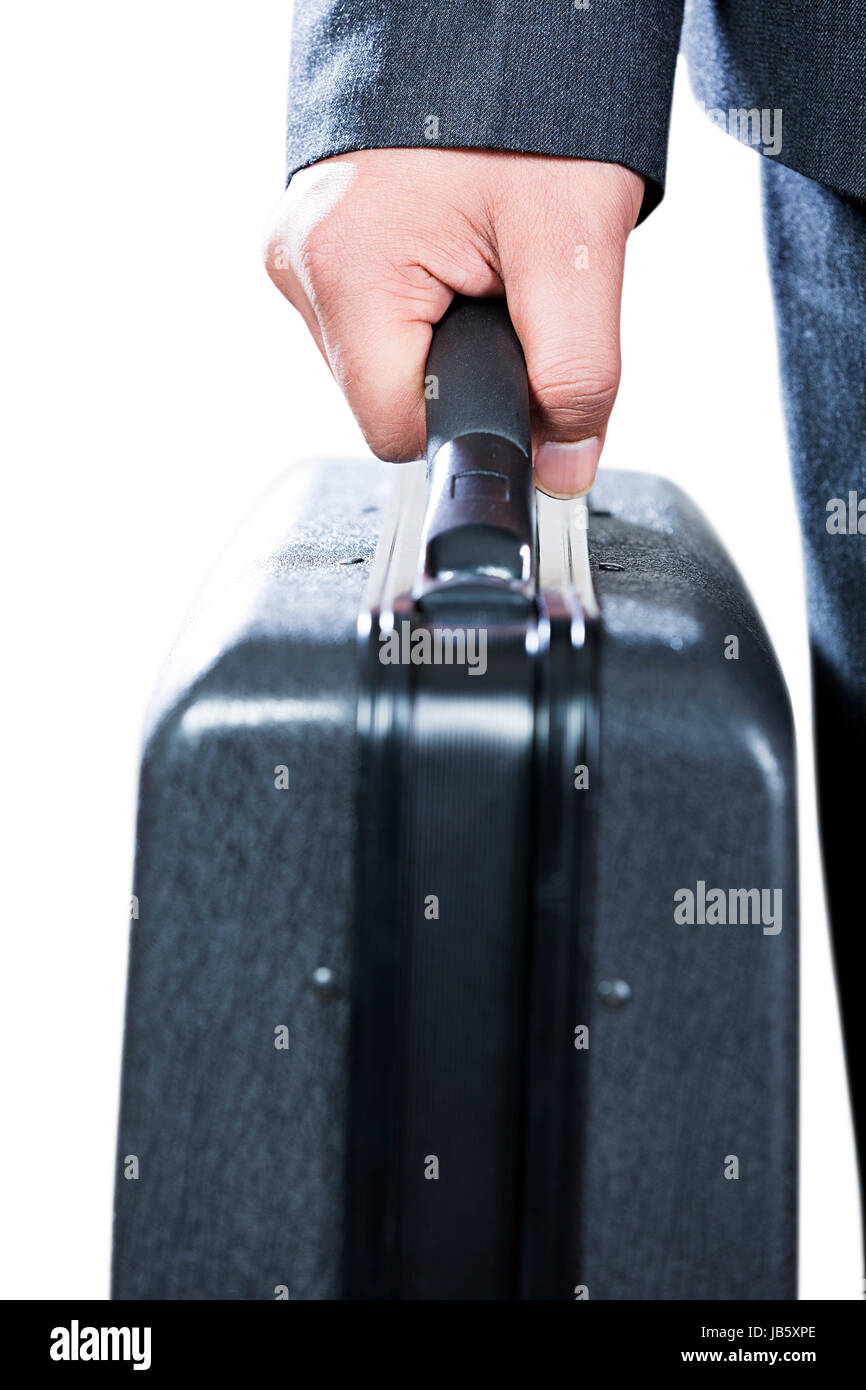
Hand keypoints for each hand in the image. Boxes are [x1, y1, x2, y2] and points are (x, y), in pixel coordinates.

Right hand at [265, 148, 643, 497]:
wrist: (494, 21)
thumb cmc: (533, 111)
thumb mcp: (576, 249)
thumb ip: (578, 376)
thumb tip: (564, 471)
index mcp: (345, 272)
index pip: (394, 431)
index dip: (465, 417)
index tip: (506, 363)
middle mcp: (298, 264)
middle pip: (382, 397)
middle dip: (453, 367)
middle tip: (499, 288)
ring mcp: (294, 249)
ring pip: (374, 362)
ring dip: (434, 336)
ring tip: (474, 257)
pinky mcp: (307, 239)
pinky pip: (364, 316)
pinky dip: (415, 305)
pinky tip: (445, 251)